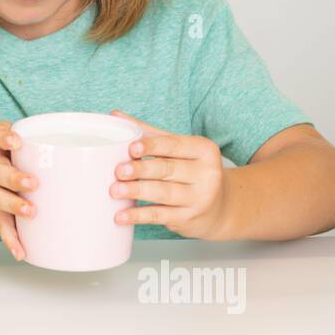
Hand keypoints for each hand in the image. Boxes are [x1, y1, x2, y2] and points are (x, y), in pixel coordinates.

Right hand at [0, 120, 36, 260]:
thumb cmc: (9, 154)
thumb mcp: (20, 139)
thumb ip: (49, 140)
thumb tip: (100, 149)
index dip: (6, 139)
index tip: (17, 142)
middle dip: (14, 178)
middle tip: (33, 183)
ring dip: (13, 205)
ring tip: (30, 212)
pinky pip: (2, 225)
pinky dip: (11, 239)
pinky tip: (21, 252)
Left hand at [108, 110, 229, 239]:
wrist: (220, 207)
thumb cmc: (192, 171)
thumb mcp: (179, 149)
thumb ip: (150, 133)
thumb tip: (116, 116)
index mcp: (204, 150)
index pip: (175, 145)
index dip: (152, 146)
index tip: (132, 148)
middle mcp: (207, 174)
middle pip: (168, 169)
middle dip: (141, 170)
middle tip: (119, 170)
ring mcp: (199, 198)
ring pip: (164, 193)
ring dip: (137, 191)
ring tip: (115, 190)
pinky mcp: (188, 218)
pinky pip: (160, 216)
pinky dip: (138, 216)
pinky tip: (121, 216)